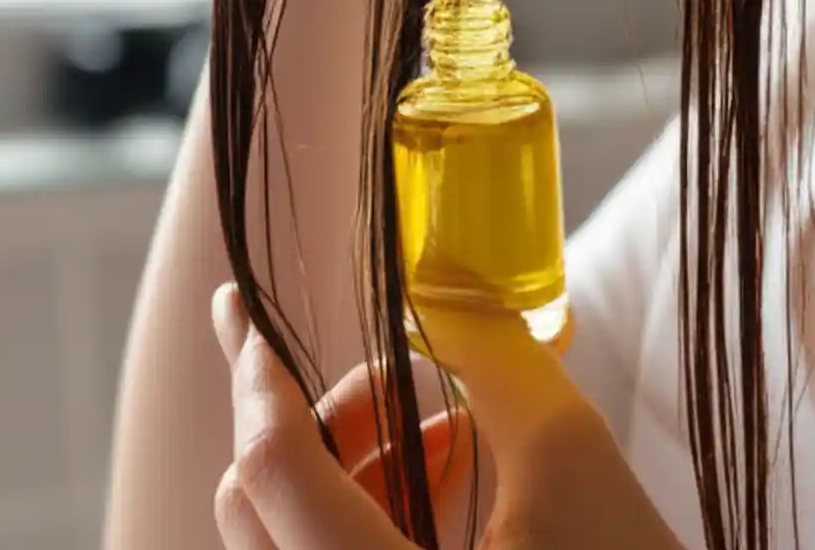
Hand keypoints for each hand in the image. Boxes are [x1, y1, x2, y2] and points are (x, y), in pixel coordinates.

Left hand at [210, 283, 680, 548]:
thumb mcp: (572, 458)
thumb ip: (491, 357)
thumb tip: (436, 289)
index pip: (273, 469)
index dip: (257, 373)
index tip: (243, 307)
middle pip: (260, 503)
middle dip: (326, 416)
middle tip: (402, 377)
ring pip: (284, 536)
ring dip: (348, 461)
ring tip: (447, 430)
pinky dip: (363, 506)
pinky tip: (444, 476)